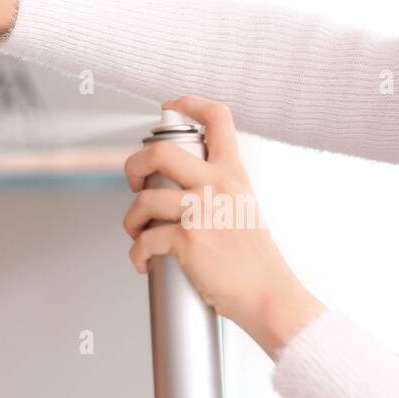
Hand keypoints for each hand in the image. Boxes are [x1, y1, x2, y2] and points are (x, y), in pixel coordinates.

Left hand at [121, 95, 326, 360]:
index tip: (170, 107)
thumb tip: (182, 188)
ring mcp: (202, 212)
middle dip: (133, 165)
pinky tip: (144, 263)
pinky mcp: (188, 241)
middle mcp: (217, 185)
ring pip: (143, 199)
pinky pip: (144, 241)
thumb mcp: (244, 207)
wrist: (267, 293)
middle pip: (160, 151)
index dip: (189, 103)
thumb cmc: (254, 259)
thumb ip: (219, 189)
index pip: (218, 118)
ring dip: (131, 221)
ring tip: (138, 234)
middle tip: (134, 183)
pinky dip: (137, 255)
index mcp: (234, 173)